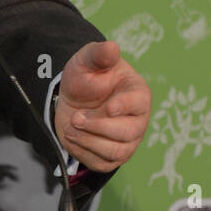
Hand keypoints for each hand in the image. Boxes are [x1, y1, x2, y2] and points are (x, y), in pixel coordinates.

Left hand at [55, 40, 150, 172]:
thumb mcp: (87, 60)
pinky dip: (82, 152)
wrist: (73, 99)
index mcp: (138, 94)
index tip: (108, 107)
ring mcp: (127, 141)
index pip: (139, 103)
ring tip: (71, 126)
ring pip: (115, 151)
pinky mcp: (112, 157)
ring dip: (88, 141)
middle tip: (76, 117)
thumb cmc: (86, 78)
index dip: (124, 106)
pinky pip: (101, 163)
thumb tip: (111, 47)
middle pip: (127, 133)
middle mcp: (138, 120)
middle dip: (97, 126)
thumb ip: (98, 54)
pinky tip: (72, 137)